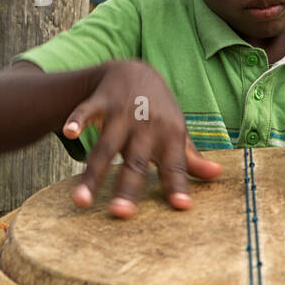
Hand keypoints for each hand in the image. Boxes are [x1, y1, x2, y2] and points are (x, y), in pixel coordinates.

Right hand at [62, 60, 221, 217]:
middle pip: (136, 162)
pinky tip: (67, 133)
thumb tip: (217, 175)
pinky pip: (86, 111)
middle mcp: (147, 126)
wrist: (136, 70)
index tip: (181, 207)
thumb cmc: (158, 111)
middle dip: (127, 188)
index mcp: (170, 135)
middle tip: (120, 214)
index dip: (178, 185)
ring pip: (106, 146)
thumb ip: (191, 158)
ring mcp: (122, 113)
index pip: (175, 165)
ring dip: (92, 173)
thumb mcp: (177, 130)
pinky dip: (77, 120)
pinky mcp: (99, 101)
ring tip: (81, 201)